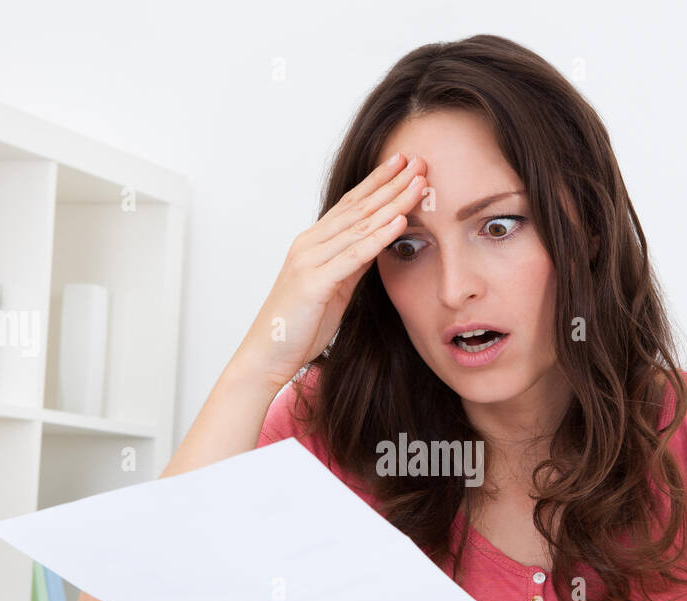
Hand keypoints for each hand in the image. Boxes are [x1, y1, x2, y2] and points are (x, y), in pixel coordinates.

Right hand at [236, 152, 427, 388]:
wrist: (267, 354)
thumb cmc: (299, 325)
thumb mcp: (334, 287)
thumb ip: (353, 262)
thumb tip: (377, 242)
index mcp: (314, 243)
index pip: (351, 205)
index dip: (378, 182)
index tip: (404, 163)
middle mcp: (310, 244)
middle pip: (358, 207)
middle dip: (391, 183)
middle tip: (419, 161)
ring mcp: (310, 260)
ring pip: (359, 226)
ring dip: (391, 203)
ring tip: (418, 184)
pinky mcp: (314, 282)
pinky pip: (353, 255)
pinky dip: (378, 237)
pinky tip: (399, 222)